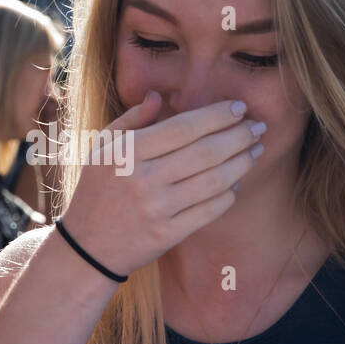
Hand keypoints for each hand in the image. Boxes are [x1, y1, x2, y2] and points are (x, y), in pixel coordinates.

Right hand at [61, 92, 263, 276]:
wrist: (86, 248)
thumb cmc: (96, 189)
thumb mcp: (102, 147)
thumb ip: (132, 119)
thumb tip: (160, 96)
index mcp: (127, 152)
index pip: (184, 127)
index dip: (217, 115)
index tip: (239, 108)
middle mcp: (143, 180)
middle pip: (206, 152)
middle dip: (239, 136)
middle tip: (258, 127)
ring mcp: (157, 210)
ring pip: (214, 181)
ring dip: (242, 163)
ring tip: (256, 150)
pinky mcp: (168, 235)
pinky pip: (210, 210)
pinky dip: (229, 194)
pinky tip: (237, 181)